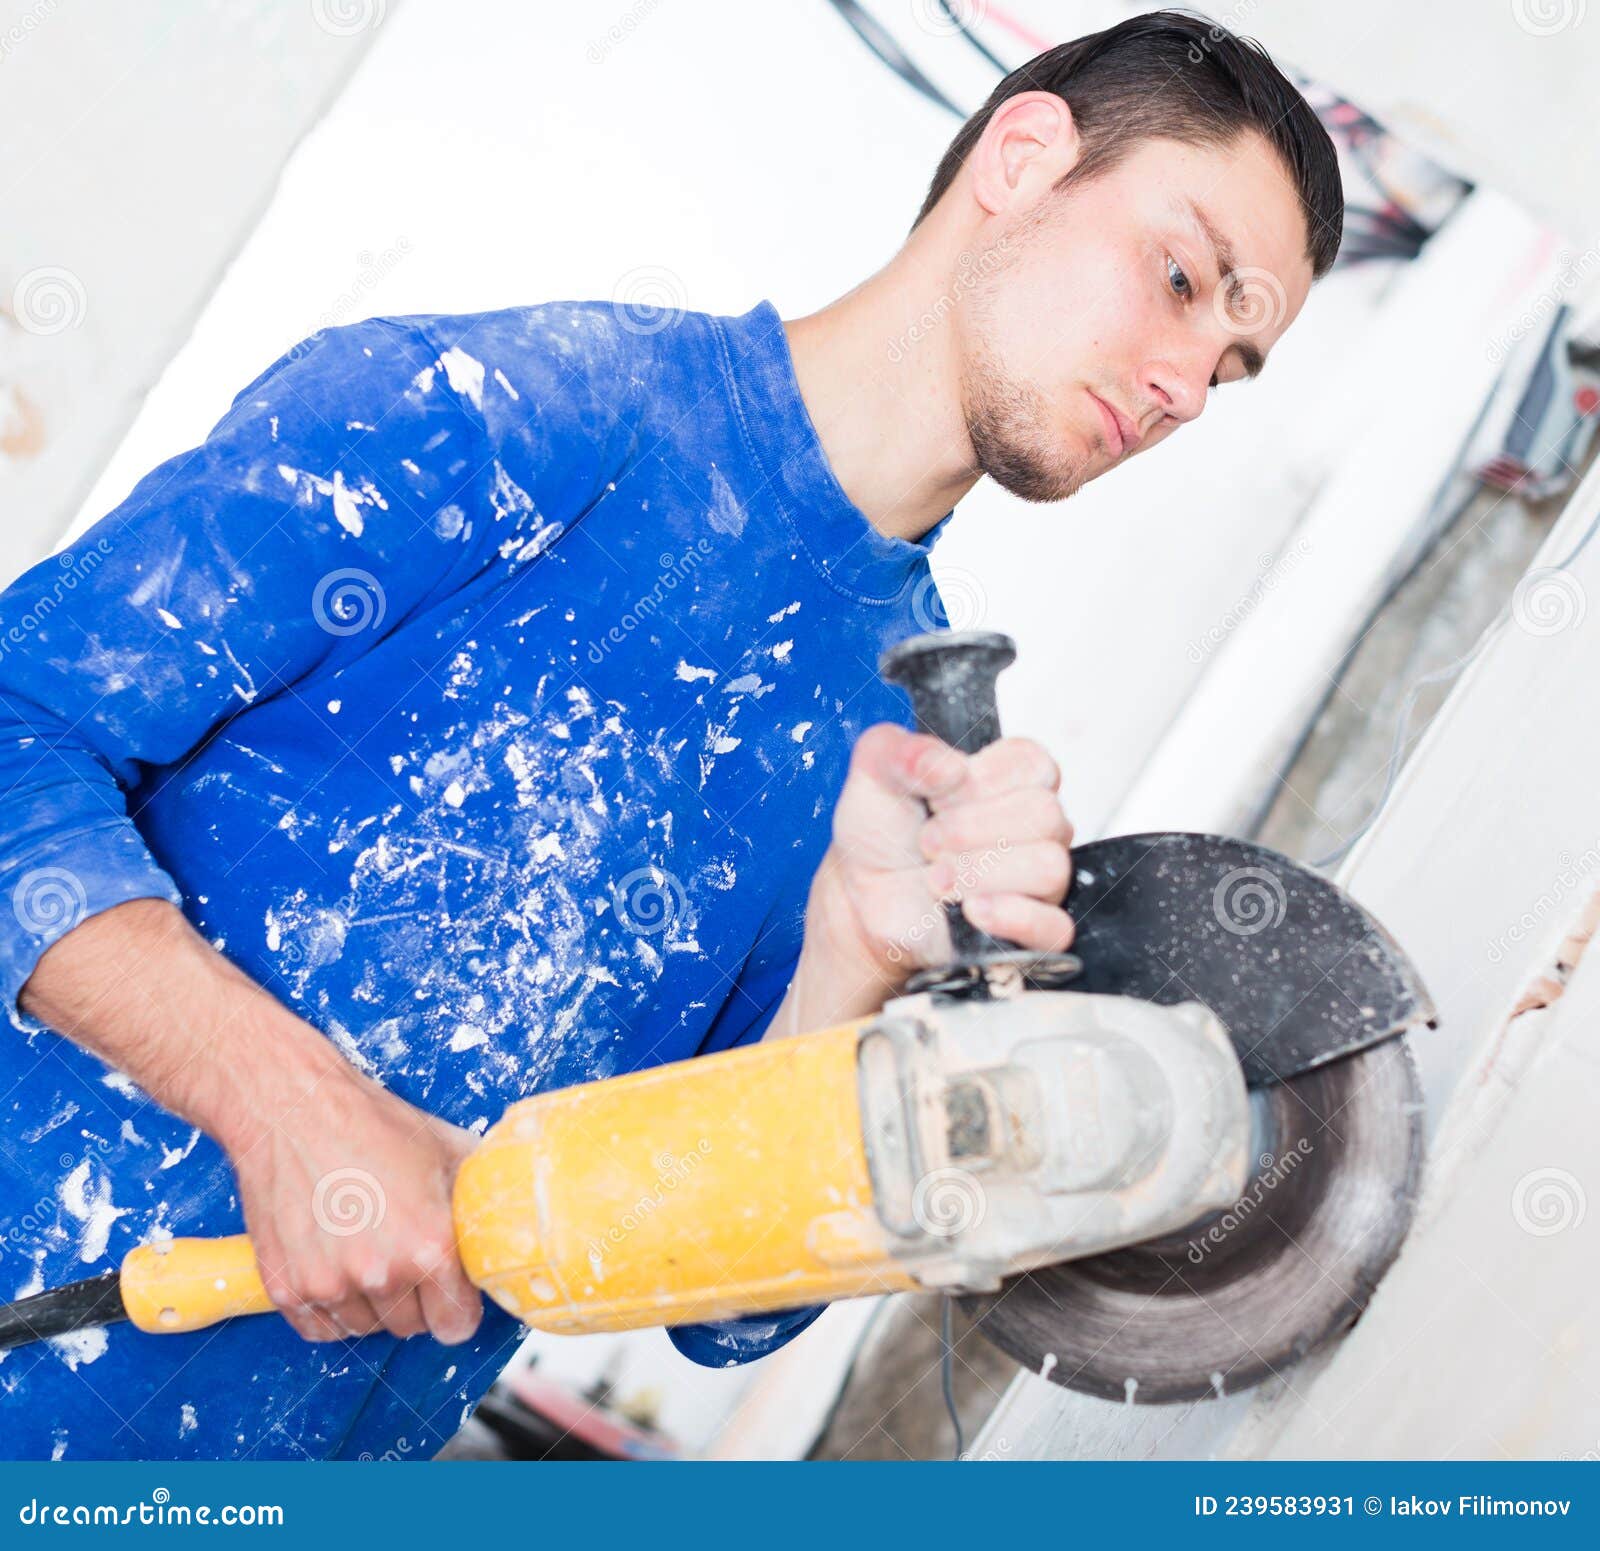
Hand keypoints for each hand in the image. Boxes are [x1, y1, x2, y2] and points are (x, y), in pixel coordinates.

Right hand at [225, 1066, 483, 1344]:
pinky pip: (322, 1329)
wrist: (294, 1111)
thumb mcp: (446, 1151)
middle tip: (406, 1257)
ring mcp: (329, 1285)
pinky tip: (337, 1265)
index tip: (452, 1295)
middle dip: (416, 1301)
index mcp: (430, 1244)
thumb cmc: (371, 1125)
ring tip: (367, 1250)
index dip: (458, 1309)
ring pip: (367, 1328)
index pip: (456, 1325)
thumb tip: (505, 1218)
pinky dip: (332, 1309)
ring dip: (372, 1303)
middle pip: (412, 1327)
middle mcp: (382, 1274)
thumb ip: (476, 1196)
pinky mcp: (286, 1289)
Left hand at [799, 723, 1074, 1011]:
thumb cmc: (883, 833)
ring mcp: (1040, 882)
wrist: (864, 895)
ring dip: (980, 873)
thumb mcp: (876, 773)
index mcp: (1012, 780)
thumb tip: (951, 767)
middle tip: (928, 842)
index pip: (1033, 765)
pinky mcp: (1033, 933)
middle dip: (971, 829)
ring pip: (1049, 869)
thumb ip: (903, 751)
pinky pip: (1054, 927)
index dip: (981, 781)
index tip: (937, 796)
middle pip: (1045, 814)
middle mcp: (1036, 828)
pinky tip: (970, 911)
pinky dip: (1011, 917)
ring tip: (935, 880)